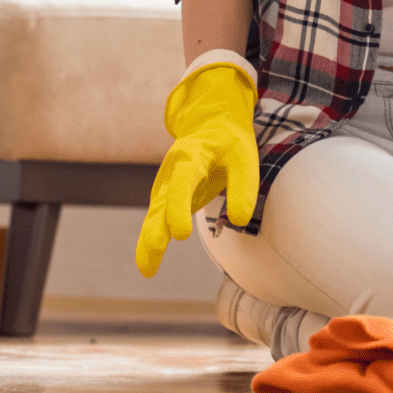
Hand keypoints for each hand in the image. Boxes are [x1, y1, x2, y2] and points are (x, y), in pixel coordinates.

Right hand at [135, 62, 258, 277]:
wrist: (212, 124)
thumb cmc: (230, 142)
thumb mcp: (245, 156)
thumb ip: (244, 186)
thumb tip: (240, 220)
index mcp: (192, 155)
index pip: (182, 182)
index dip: (178, 207)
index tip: (181, 234)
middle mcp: (172, 172)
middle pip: (162, 201)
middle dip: (157, 227)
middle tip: (156, 249)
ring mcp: (166, 186)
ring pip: (155, 214)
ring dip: (149, 239)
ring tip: (147, 269)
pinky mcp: (167, 197)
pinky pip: (156, 220)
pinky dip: (150, 241)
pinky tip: (148, 265)